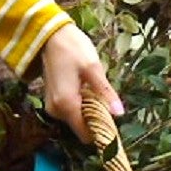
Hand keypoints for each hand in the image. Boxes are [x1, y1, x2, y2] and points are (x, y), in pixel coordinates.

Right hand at [37, 22, 123, 141]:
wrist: (51, 35)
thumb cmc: (73, 49)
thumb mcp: (93, 69)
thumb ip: (105, 93)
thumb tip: (120, 113)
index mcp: (66, 104)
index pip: (85, 134)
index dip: (101, 129)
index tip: (113, 118)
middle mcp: (56, 110)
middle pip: (81, 128)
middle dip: (95, 117)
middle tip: (104, 97)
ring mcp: (52, 106)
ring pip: (76, 119)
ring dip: (88, 109)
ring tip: (93, 88)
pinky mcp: (53, 100)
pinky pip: (70, 111)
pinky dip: (81, 104)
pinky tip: (84, 87)